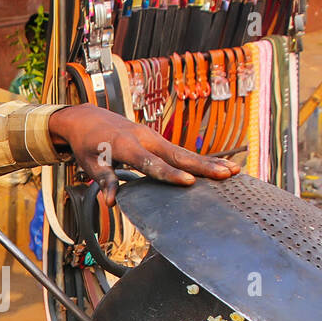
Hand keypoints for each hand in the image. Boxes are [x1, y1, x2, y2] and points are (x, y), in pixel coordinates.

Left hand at [47, 105, 238, 206]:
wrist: (88, 117)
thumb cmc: (88, 144)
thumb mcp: (90, 163)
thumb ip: (104, 181)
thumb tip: (110, 203)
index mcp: (126, 146)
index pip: (151, 164)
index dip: (170, 175)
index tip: (190, 183)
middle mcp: (145, 139)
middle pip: (177, 156)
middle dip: (203, 167)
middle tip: (226, 174)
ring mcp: (153, 138)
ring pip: (184, 153)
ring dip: (209, 163)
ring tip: (234, 171)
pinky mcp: (157, 141)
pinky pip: (181, 152)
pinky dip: (200, 160)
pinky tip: (219, 166)